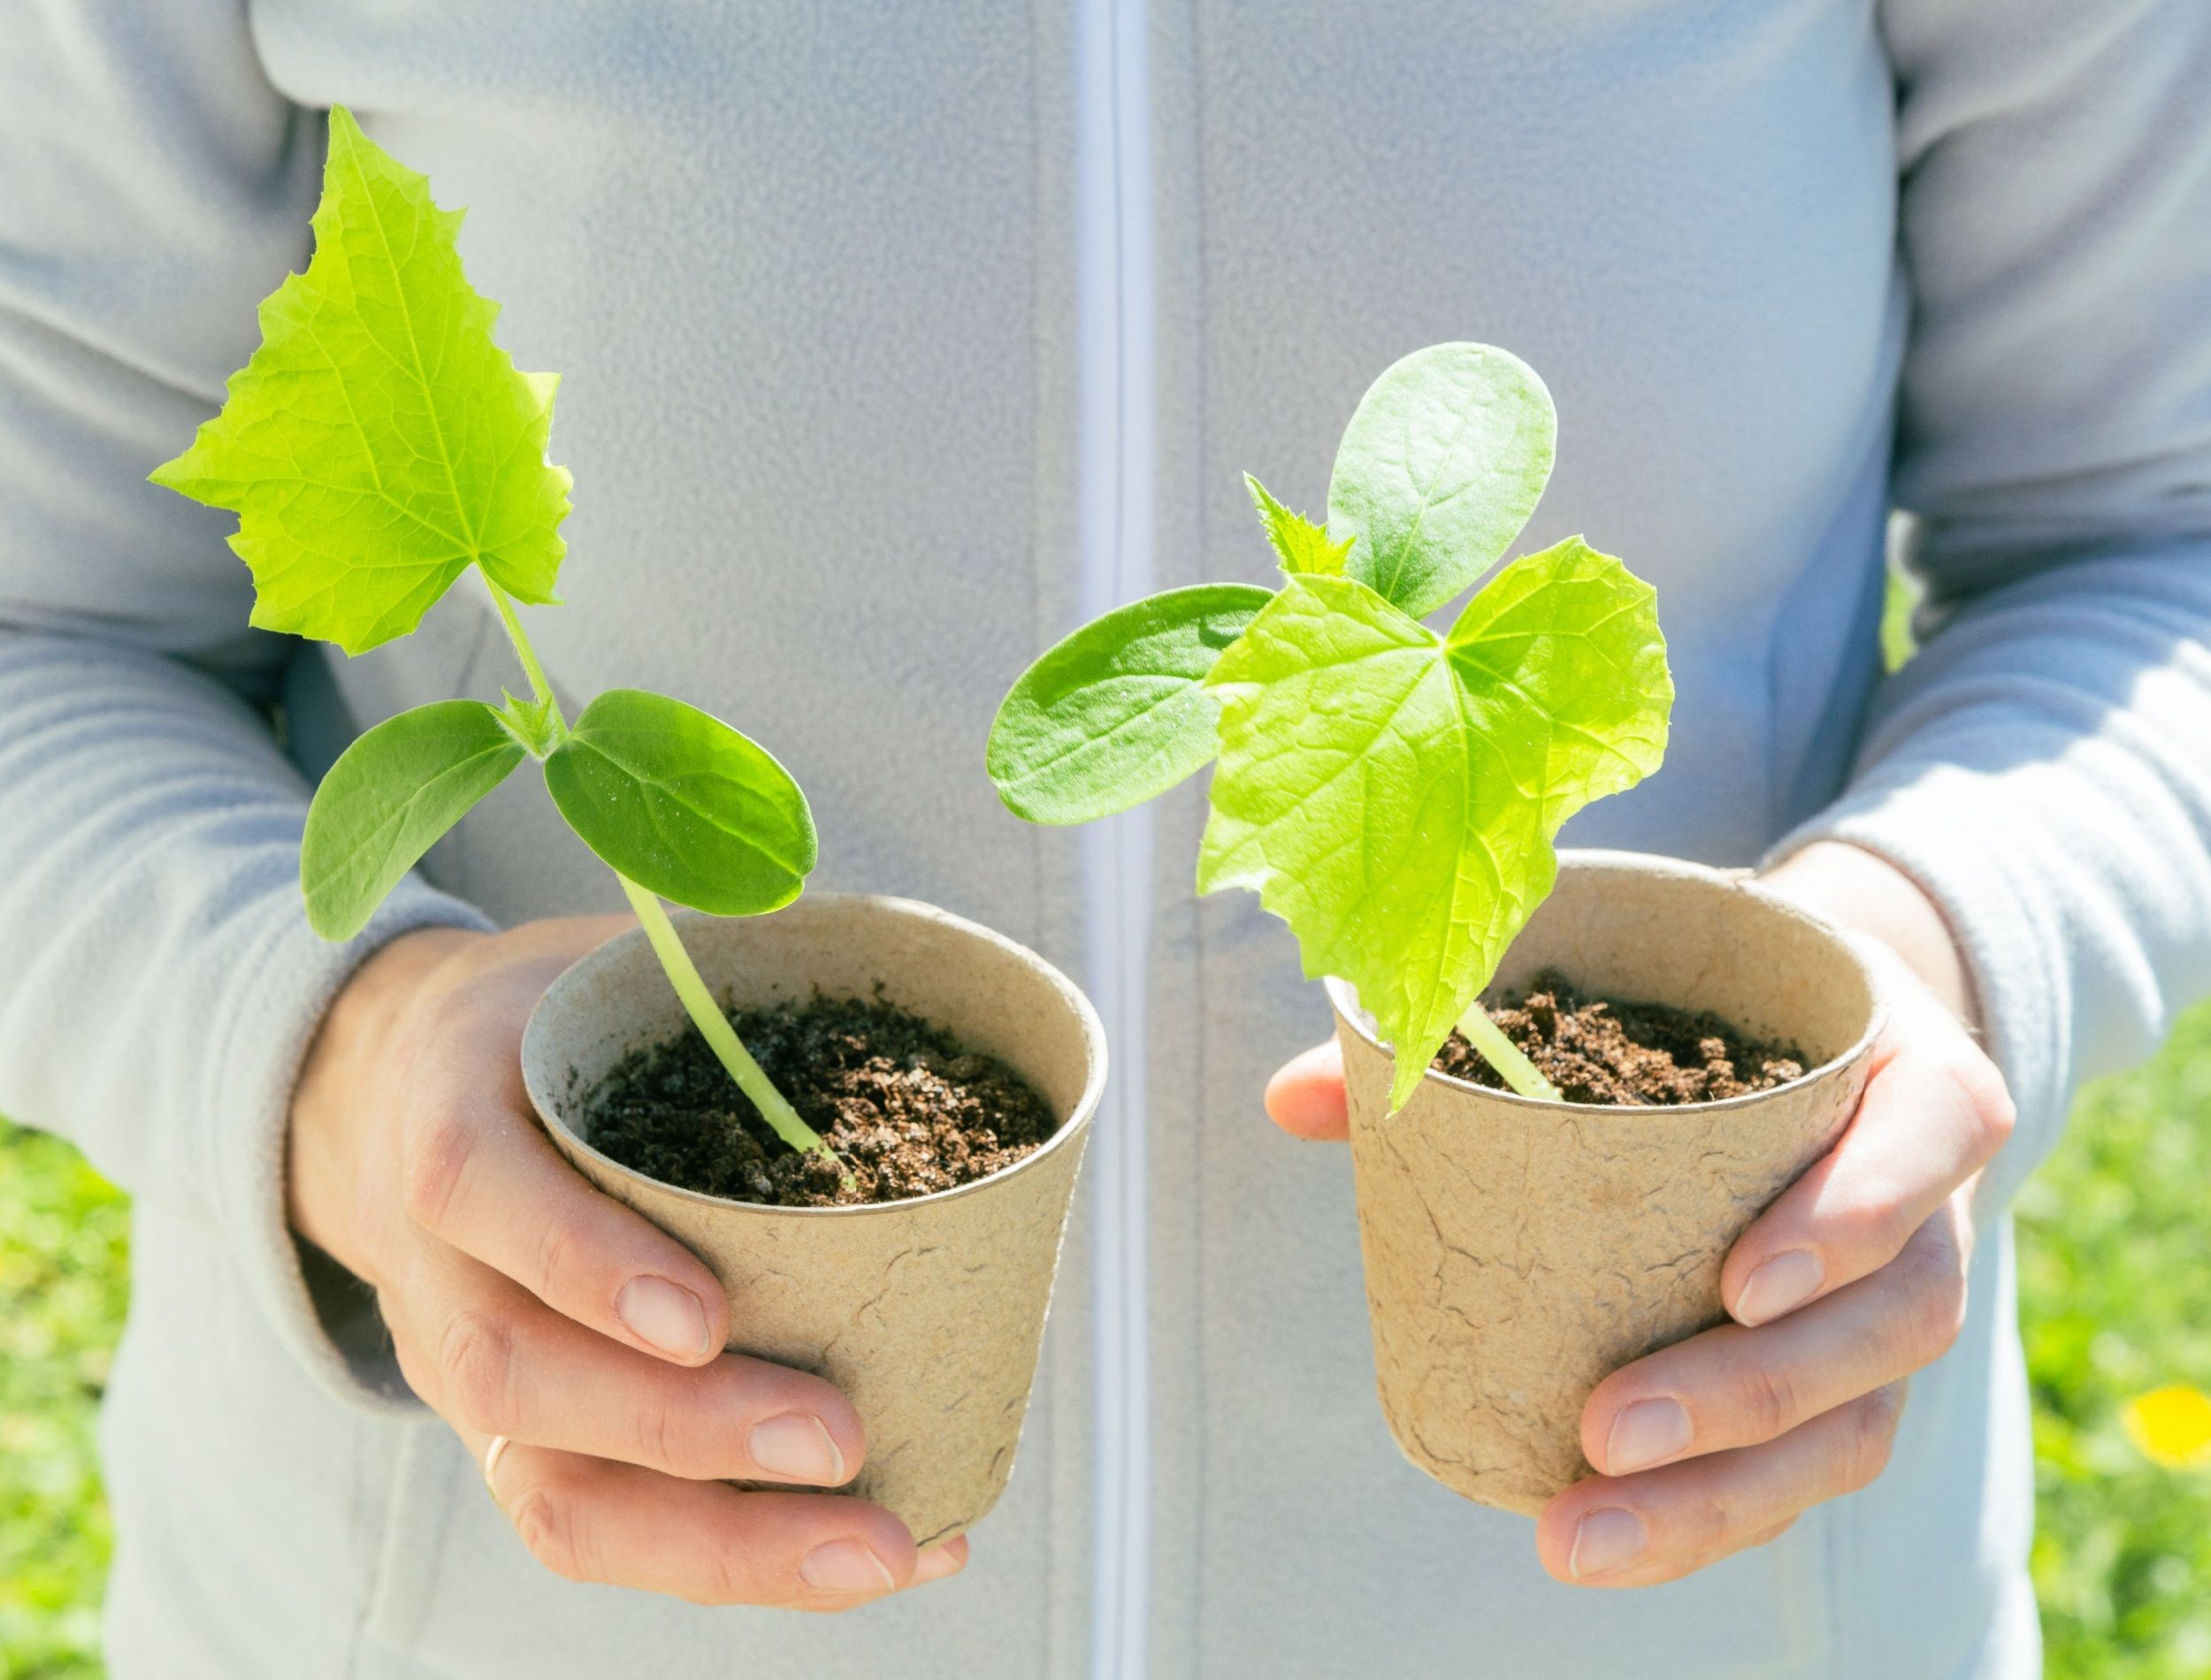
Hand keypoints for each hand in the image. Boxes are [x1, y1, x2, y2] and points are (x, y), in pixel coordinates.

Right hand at [290, 918, 967, 1607]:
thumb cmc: (549, 1023)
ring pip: (555, 1495)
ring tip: (882, 1546)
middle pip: (513, 1377)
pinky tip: (876, 1555)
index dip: (583, 1261)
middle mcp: (437, 1266)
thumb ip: (716, 966)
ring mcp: (469, 1372)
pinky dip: (743, 1561)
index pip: (477, 1191)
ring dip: (725, 1542)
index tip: (706, 1313)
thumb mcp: (601, 963)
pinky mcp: (521, 1443)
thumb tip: (904, 948)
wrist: (398, 1087)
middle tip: (841, 1436)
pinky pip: (605, 1529)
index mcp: (449, 1113)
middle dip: (686, 1428)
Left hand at [1263, 842, 2014, 1585]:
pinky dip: (1712, 1514)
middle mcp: (1932, 1207)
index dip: (1856, 1211)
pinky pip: (1806, 1468)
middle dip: (1750, 1393)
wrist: (1819, 1049)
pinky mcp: (1855, 1385)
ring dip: (1721, 1496)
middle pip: (1892, 1316)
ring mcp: (1901, 1307)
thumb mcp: (1642, 987)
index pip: (1934, 1133)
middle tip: (1603, 1430)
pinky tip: (1607, 1542)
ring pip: (1855, 1424)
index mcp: (1905, 1079)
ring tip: (1578, 1535)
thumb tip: (1295, 1099)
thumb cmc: (1712, 1011)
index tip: (1737, 1278)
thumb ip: (1468, 1033)